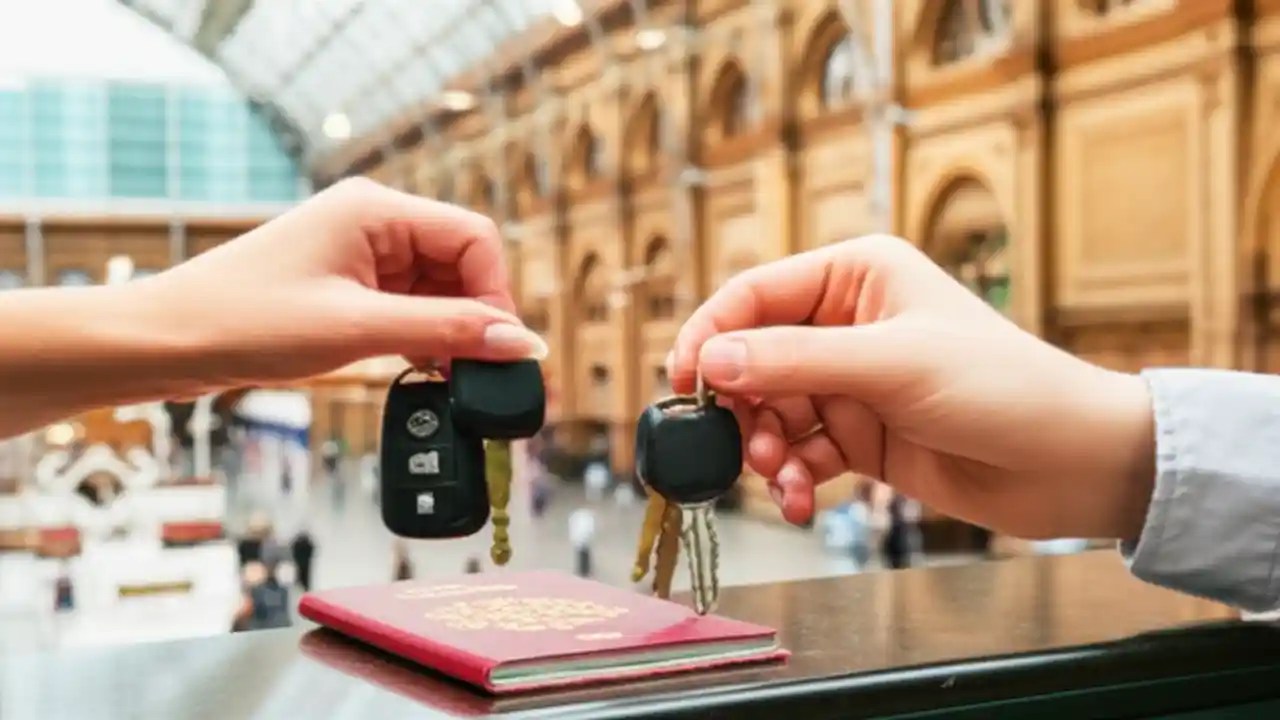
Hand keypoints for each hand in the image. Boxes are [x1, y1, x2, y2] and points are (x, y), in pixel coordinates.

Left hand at [142, 177, 546, 387]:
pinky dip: (422, 338)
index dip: (497, 294)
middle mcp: (372, 222)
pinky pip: (408, 307)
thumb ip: (447, 331)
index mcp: (375, 209)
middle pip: (460, 264)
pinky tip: (422, 370)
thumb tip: (521, 340)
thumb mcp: (357, 328)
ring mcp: (358, 255)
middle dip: (477, 317)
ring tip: (450, 378)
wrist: (163, 342)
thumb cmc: (243, 321)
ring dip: (450, 332)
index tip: (501, 349)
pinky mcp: (345, 287)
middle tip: (484, 375)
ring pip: (437, 289)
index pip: (474, 237)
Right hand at [668, 235, 1154, 540]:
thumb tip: (709, 361)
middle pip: (754, 359)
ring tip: (783, 478)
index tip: (681, 382)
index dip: (711, 335)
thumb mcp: (891, 365)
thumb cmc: (1001, 387)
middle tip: (738, 446)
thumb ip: (794, 362)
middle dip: (742, 407)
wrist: (1071, 463)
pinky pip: (801, 453)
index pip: (755, 295)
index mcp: (856, 276)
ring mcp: (852, 383)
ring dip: (766, 449)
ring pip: (772, 412)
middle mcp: (847, 323)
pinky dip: (791, 478)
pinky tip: (799, 501)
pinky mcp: (861, 435)